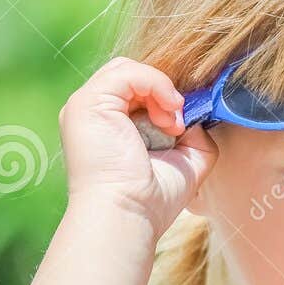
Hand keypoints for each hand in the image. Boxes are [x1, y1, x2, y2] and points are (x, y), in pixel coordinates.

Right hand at [59, 56, 217, 237]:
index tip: (182, 127)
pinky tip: (168, 114)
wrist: (128, 215)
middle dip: (162, 92)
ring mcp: (85, 106)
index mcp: (108, 125)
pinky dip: (156, 84)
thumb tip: (198, 113)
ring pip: (128, 69)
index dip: (164, 98)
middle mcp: (93, 113)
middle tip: (177, 126)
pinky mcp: (87, 103)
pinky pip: (127, 72)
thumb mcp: (186, 160)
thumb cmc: (152, 200)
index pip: (136, 90)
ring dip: (161, 90)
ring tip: (172, 124)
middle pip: (131, 75)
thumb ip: (194, 132)